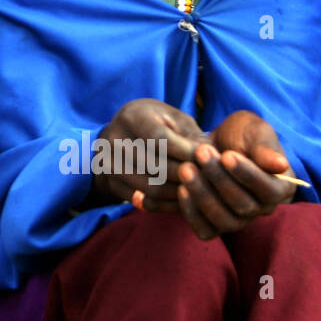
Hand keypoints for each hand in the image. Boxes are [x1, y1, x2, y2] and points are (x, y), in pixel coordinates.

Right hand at [91, 98, 208, 206]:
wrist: (119, 136)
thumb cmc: (156, 124)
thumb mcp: (173, 119)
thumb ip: (192, 135)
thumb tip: (213, 157)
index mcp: (132, 116)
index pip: (160, 139)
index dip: (187, 151)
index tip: (210, 158)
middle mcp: (114, 138)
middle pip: (156, 166)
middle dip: (187, 175)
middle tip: (210, 180)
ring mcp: (108, 162)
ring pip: (151, 188)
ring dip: (180, 193)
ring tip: (200, 191)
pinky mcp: (109, 182)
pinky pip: (143, 201)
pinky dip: (167, 204)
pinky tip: (184, 200)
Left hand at [164, 110, 296, 239]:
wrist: (213, 143)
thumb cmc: (239, 134)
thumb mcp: (254, 130)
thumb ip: (265, 146)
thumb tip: (281, 165)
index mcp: (281, 187)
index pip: (269, 191)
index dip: (247, 175)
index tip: (226, 155)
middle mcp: (262, 208)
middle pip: (244, 206)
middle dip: (219, 179)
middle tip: (200, 153)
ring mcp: (239, 220)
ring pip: (225, 221)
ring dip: (203, 195)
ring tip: (186, 169)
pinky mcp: (215, 224)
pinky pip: (206, 231)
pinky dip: (192, 213)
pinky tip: (180, 189)